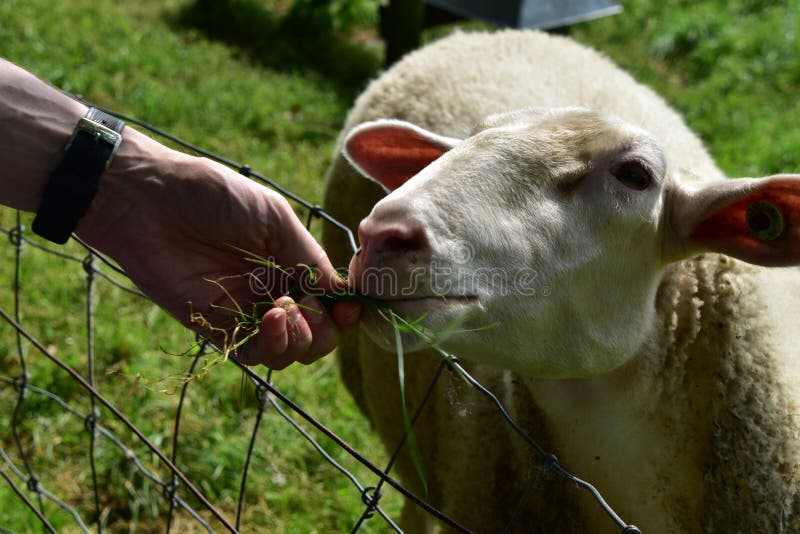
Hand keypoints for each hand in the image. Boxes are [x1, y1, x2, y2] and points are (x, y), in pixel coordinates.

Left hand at [77, 132, 358, 368]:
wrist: (149, 201)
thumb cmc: (214, 195)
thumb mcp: (274, 217)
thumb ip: (307, 257)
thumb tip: (342, 295)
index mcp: (290, 263)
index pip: (329, 302)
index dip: (344, 313)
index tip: (349, 310)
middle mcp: (272, 291)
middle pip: (315, 335)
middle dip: (323, 331)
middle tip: (306, 307)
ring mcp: (244, 312)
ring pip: (288, 352)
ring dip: (298, 340)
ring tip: (283, 312)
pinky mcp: (214, 328)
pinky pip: (252, 355)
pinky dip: (270, 346)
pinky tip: (270, 318)